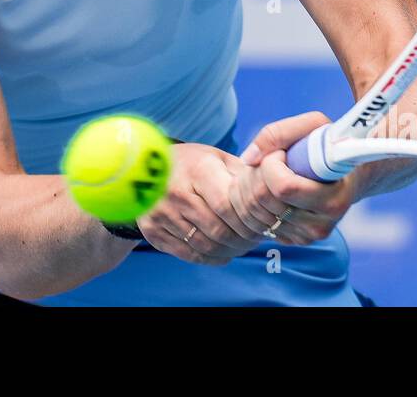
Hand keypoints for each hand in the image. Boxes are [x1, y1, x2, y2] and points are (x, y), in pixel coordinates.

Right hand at [136, 143, 266, 264]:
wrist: (144, 169)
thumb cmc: (191, 163)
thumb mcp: (216, 158)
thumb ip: (242, 174)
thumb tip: (271, 192)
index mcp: (196, 170)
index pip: (227, 205)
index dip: (247, 221)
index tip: (261, 225)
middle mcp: (175, 192)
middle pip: (218, 230)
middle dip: (242, 239)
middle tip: (256, 240)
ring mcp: (161, 214)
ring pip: (205, 246)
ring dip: (229, 251)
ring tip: (242, 246)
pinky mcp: (153, 232)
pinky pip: (189, 255)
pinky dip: (212, 258)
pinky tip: (223, 252)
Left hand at [229, 112, 361, 244]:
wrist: (350, 175)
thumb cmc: (331, 147)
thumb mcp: (314, 127)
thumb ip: (278, 134)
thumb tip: (249, 158)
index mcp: (333, 200)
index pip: (283, 187)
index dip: (272, 164)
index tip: (282, 153)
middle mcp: (321, 225)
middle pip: (263, 198)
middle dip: (257, 171)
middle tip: (272, 158)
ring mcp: (306, 236)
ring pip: (253, 211)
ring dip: (251, 184)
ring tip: (270, 171)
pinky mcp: (292, 241)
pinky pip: (256, 222)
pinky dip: (252, 201)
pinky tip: (269, 188)